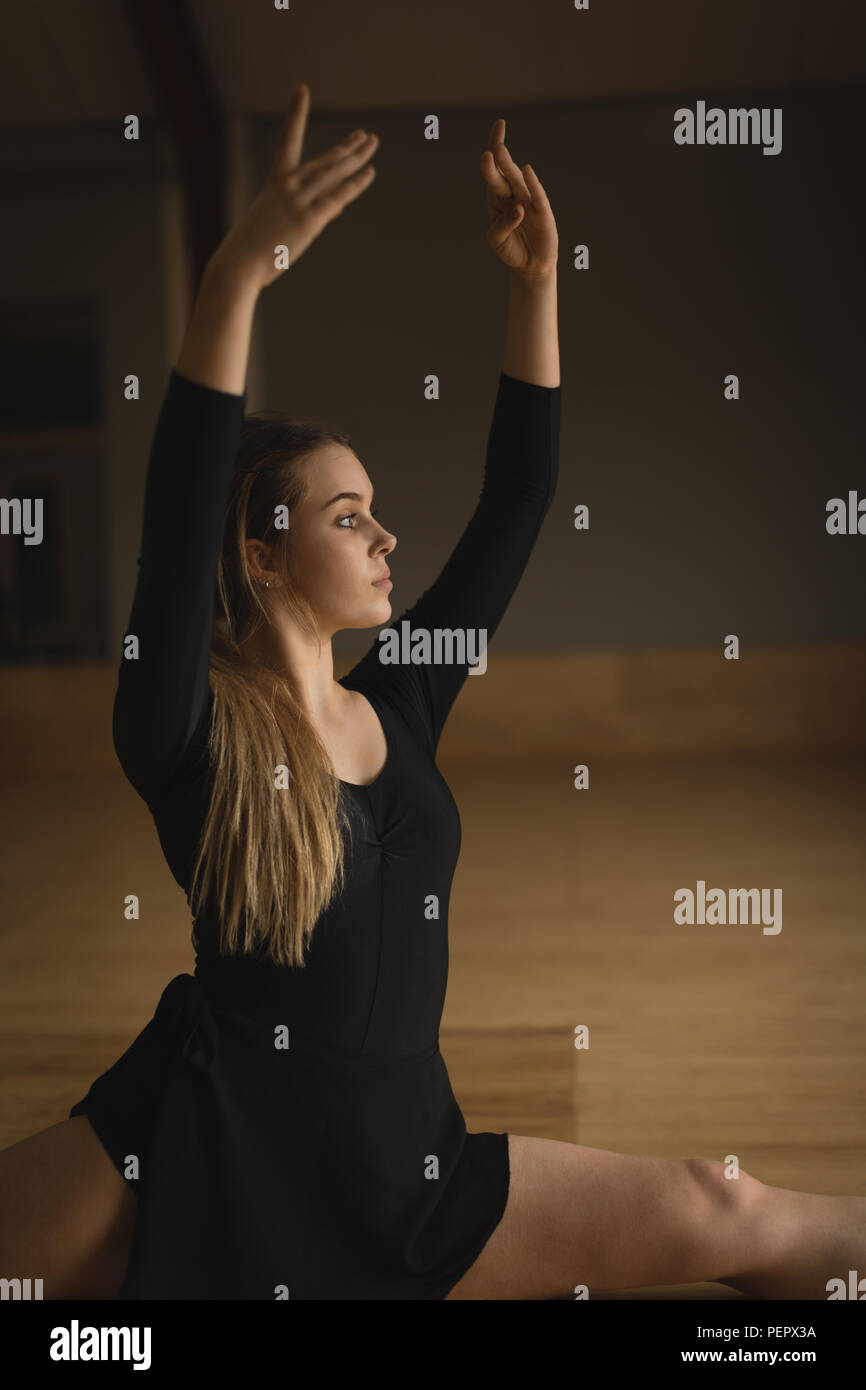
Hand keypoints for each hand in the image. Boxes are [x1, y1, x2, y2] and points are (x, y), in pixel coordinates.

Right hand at [208, 83, 378, 293]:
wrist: (238, 265)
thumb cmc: (248, 251)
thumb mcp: (271, 225)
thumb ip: (300, 212)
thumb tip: (331, 208)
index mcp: (274, 183)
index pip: (287, 140)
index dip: (295, 113)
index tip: (301, 89)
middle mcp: (287, 186)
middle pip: (324, 160)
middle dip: (346, 147)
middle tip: (365, 135)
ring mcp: (298, 201)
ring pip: (333, 172)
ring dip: (356, 158)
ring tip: (373, 144)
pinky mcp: (308, 220)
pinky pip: (337, 197)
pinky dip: (354, 184)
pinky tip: (369, 173)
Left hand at [481, 118, 557, 278]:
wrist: (530, 265)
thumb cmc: (511, 248)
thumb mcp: (496, 241)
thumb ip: (501, 226)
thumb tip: (517, 209)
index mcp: (497, 199)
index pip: (494, 172)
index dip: (492, 151)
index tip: (494, 133)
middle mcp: (513, 196)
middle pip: (504, 175)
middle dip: (499, 160)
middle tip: (494, 147)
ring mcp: (529, 202)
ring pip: (517, 183)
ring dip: (508, 168)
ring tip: (500, 152)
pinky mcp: (543, 213)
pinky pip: (537, 197)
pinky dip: (532, 185)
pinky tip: (526, 172)